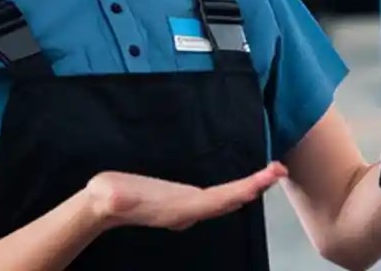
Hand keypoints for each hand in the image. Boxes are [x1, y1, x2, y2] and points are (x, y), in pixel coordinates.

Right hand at [87, 162, 286, 231]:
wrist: (100, 208)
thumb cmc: (107, 198)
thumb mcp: (110, 196)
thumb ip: (114, 198)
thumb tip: (111, 196)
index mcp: (179, 209)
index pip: (221, 199)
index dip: (245, 189)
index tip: (266, 177)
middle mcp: (189, 212)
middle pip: (231, 201)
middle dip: (257, 186)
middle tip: (280, 169)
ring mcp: (188, 209)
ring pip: (227, 201)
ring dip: (250, 188)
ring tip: (271, 173)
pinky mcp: (184, 202)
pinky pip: (218, 197)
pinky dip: (236, 189)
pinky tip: (245, 184)